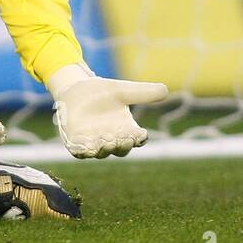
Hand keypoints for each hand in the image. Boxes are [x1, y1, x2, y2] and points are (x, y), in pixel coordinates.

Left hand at [49, 66, 168, 158]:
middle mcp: (112, 140)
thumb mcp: (123, 90)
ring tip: (104, 142)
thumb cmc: (102, 92)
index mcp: (126, 129)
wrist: (76, 90)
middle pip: (120, 149)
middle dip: (122, 145)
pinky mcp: (77, 143)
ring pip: (101, 152)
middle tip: (123, 138)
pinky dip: (82, 151)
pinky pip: (80, 151)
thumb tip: (166, 90)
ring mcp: (94, 143)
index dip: (138, 138)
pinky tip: (82, 147)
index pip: (136, 139)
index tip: (141, 134)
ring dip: (103, 149)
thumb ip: (142, 93)